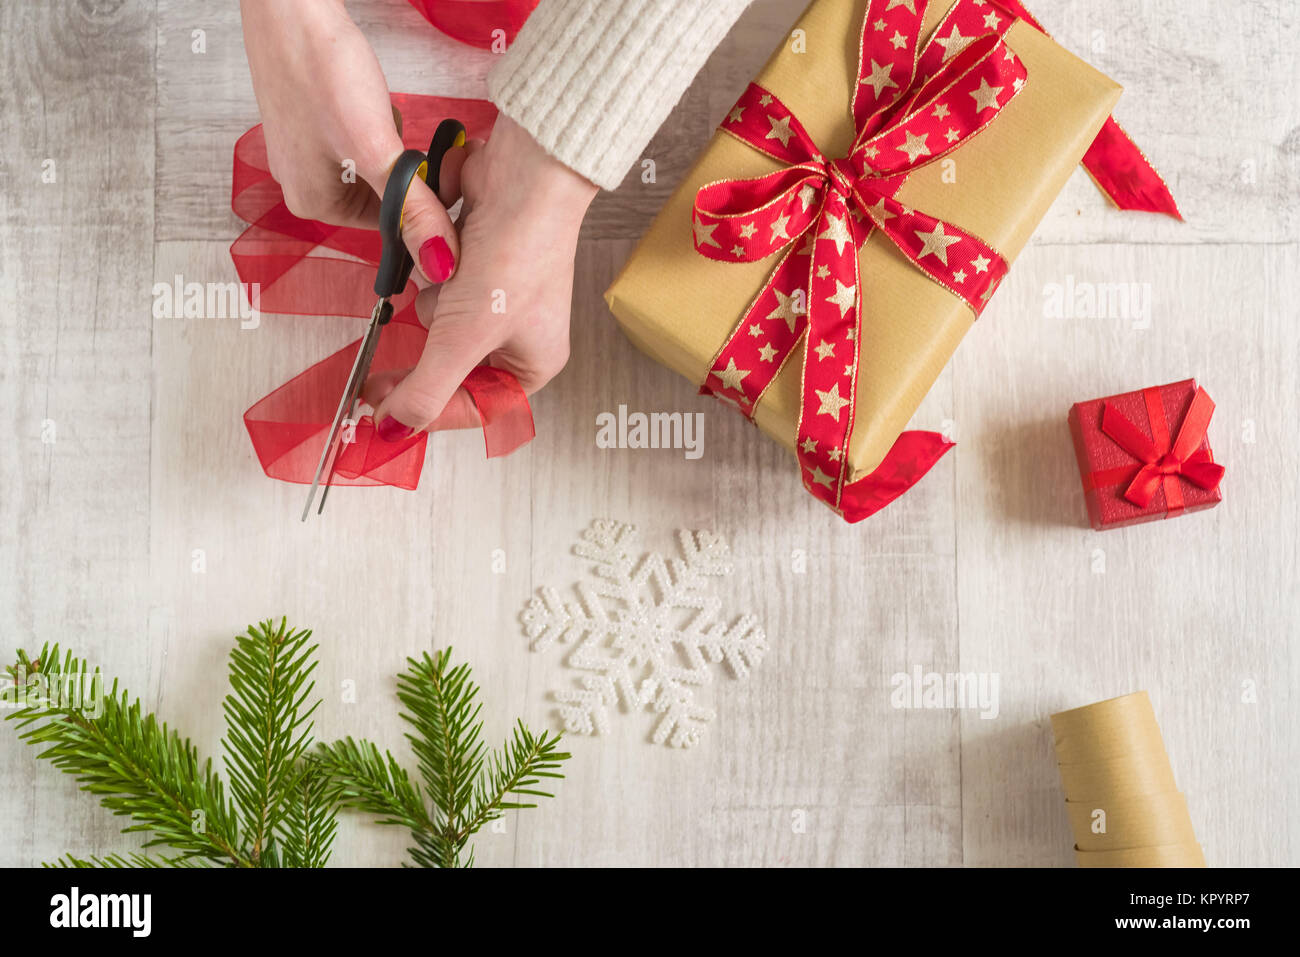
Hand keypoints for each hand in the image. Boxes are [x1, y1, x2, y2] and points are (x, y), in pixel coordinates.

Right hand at [239, 0, 461, 282]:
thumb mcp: (375, 149)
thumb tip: (439, 261)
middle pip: (382, 197)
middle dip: (403, 169)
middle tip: (400, 132)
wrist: (290, 4)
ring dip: (393, 143)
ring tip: (380, 111)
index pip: (388, 227)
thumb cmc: (320, 69)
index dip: (419, 202)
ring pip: (376, 166)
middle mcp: (305, 185)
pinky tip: (369, 98)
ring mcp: (306, 152)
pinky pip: (362, 138)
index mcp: (314, 205)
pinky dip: (377, 122)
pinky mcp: (314, 122)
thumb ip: (410, 208)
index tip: (437, 175)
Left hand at [365, 114, 598, 437]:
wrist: (525, 179)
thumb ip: (425, 390)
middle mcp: (519, 335)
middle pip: (452, 369)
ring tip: (448, 280)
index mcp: (533, 364)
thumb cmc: (515, 258)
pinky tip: (445, 254)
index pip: (473, 408)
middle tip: (375, 378)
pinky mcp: (475, 264)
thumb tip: (392, 430)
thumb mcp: (462, 338)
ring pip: (440, 324)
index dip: (426, 415)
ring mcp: (496, 297)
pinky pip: (438, 286)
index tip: (379, 414)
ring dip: (433, 305)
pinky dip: (433, 273)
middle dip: (429, 351)